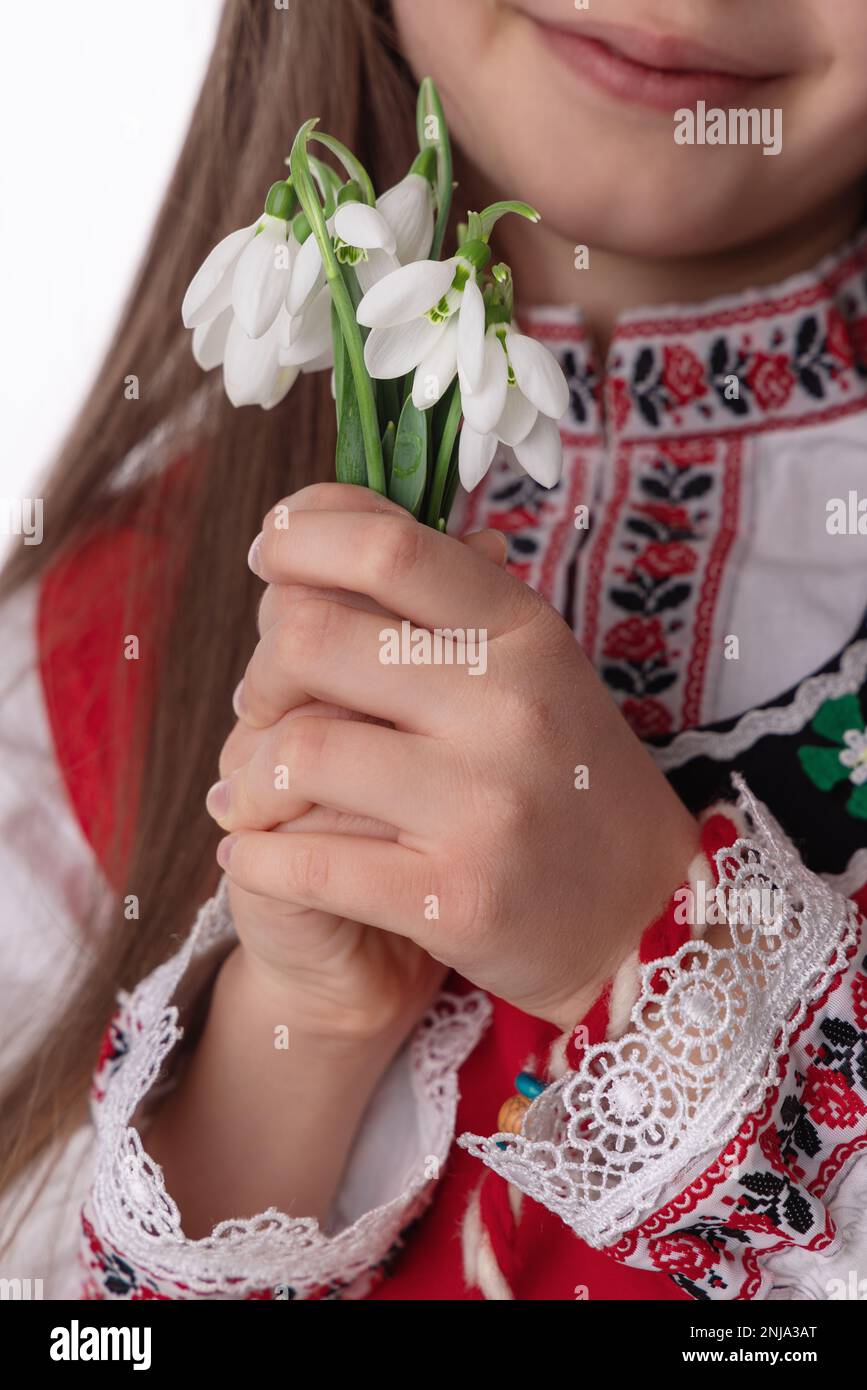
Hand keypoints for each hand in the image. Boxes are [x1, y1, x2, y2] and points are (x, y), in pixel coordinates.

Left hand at [216, 484, 698, 1033]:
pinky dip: (254, 854)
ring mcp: (485, 805)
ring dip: (247, 773)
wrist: (643, 914)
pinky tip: (255, 850)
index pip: (387, 545)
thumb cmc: (559, 773)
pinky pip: (305, 863)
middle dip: (258, 670)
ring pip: (299, 750)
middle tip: (261, 703)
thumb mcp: (528, 664)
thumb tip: (319, 521)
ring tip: (252, 791)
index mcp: (522, 633)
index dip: (299, 536)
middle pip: (310, 638)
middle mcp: (508, 707)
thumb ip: (439, 596)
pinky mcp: (455, 898)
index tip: (270, 556)